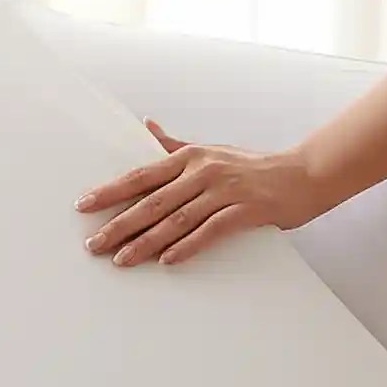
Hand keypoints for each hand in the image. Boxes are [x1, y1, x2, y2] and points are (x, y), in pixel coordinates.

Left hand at [75, 120, 324, 266]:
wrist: (303, 174)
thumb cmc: (252, 166)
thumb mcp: (210, 151)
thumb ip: (175, 145)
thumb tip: (146, 125)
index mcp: (190, 157)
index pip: (140, 176)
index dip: (110, 191)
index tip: (83, 205)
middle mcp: (203, 171)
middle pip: (152, 201)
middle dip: (119, 224)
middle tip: (94, 244)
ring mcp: (225, 190)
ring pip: (176, 219)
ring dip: (146, 241)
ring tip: (122, 260)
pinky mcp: (246, 210)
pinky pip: (210, 230)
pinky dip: (187, 246)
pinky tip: (167, 261)